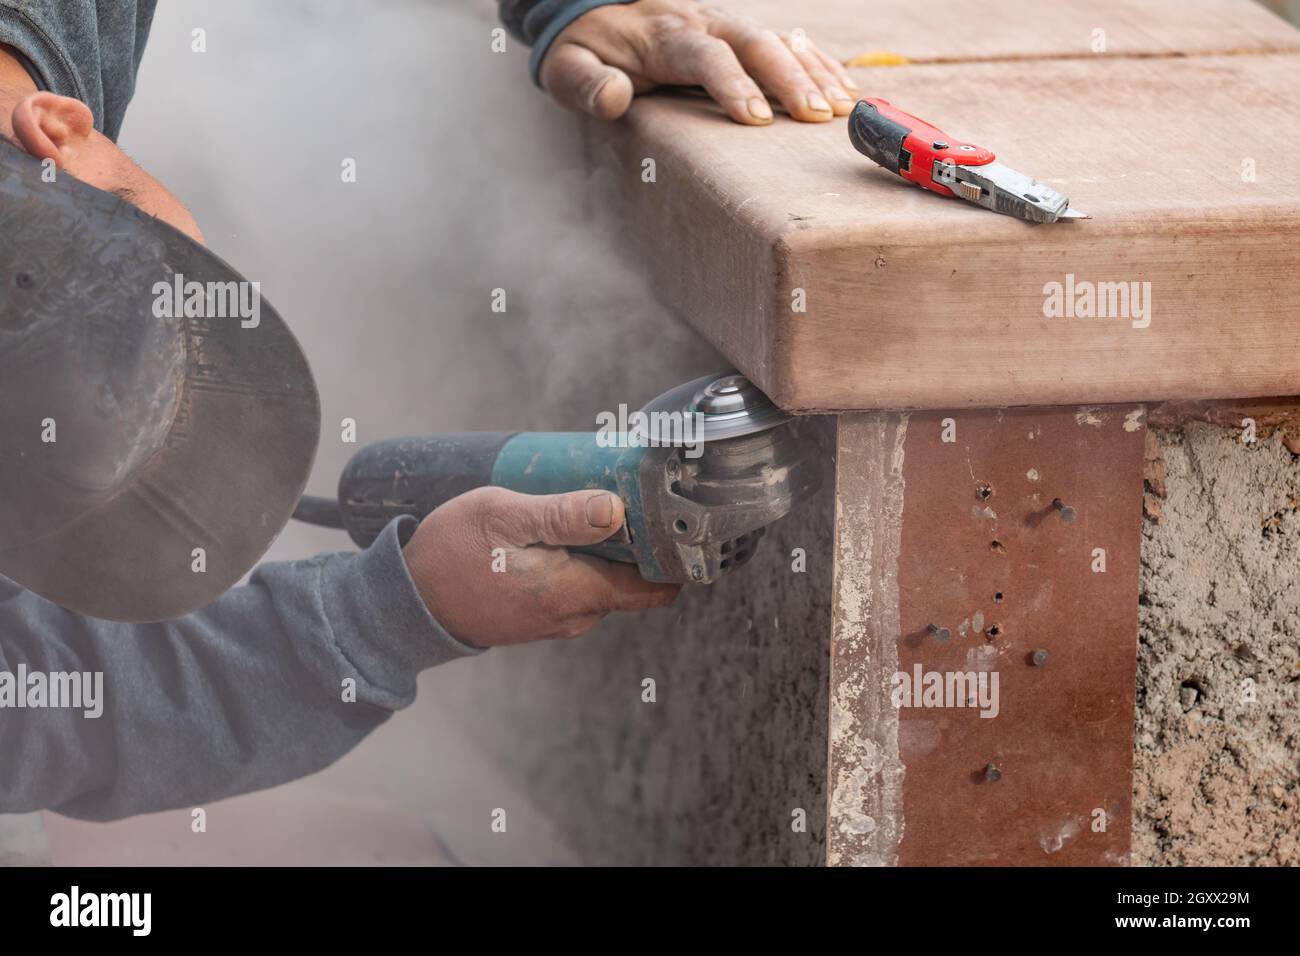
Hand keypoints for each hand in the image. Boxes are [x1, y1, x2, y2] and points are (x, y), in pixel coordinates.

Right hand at [402, 486, 679, 646]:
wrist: (405, 601)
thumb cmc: (449, 553)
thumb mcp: (503, 516)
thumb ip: (562, 515)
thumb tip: (616, 510)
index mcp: (575, 592)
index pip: (656, 588)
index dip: (673, 554)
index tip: (675, 517)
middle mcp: (575, 615)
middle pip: (633, 577)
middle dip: (635, 539)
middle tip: (622, 490)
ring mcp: (558, 621)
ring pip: (604, 580)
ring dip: (603, 547)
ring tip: (584, 502)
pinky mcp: (541, 617)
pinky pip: (578, 586)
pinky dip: (579, 559)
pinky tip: (557, 529)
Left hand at [540, 0, 858, 124]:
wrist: (596, 9)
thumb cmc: (585, 47)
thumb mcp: (567, 65)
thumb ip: (586, 83)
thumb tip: (615, 97)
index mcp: (665, 36)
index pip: (705, 56)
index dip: (732, 85)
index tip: (755, 119)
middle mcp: (704, 23)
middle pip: (755, 42)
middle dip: (788, 78)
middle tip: (813, 116)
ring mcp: (728, 25)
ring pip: (780, 39)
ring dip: (813, 72)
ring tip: (840, 109)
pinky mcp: (742, 35)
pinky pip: (790, 43)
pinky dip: (819, 64)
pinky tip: (845, 90)